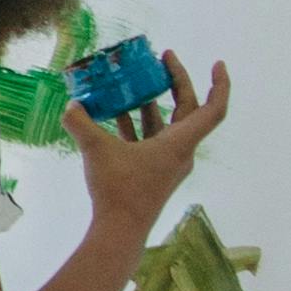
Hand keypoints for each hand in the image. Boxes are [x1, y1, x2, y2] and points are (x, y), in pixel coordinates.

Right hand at [76, 53, 230, 239]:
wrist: (119, 231)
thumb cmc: (118, 191)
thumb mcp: (96, 150)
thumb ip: (82, 123)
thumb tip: (71, 105)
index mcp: (179, 143)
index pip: (214, 109)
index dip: (219, 84)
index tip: (216, 62)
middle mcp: (180, 151)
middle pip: (188, 109)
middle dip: (177, 81)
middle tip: (162, 58)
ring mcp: (167, 162)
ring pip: (167, 123)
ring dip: (154, 101)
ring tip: (134, 81)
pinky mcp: (152, 171)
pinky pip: (150, 138)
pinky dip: (138, 123)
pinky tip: (114, 113)